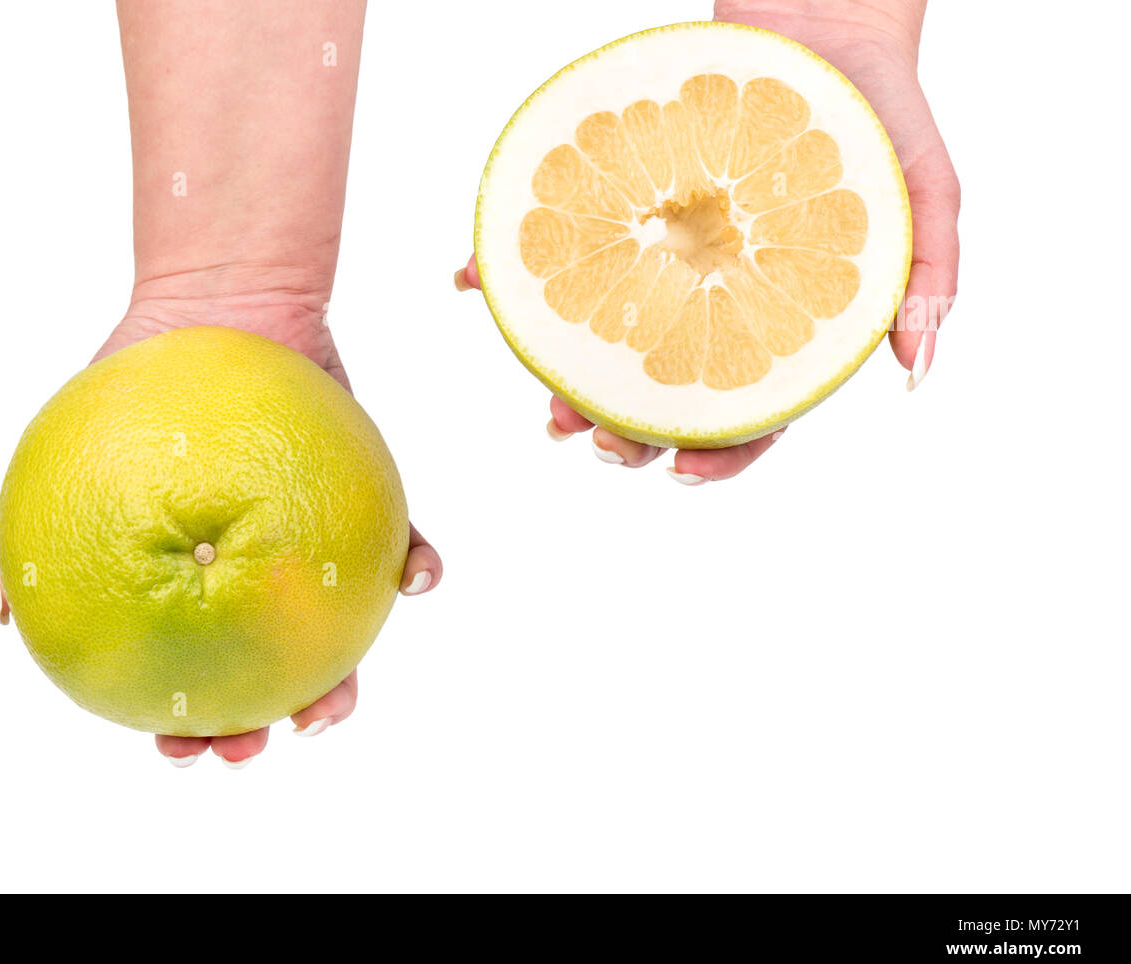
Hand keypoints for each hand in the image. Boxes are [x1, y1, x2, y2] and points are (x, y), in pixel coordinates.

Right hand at [0, 269, 442, 766]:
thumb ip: (12, 527)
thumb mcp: (65, 453)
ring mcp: (317, 546)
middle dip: (267, 728)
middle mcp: (259, 577)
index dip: (190, 731)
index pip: (193, 677)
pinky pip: (404, 546)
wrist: (218, 304)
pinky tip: (417, 579)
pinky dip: (418, 567)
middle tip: (257, 745)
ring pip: (340, 638)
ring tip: (333, 704)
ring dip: (344, 684)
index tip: (183, 753)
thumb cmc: (138, 386)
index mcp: (196, 585)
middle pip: (268, 680)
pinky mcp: (372, 503)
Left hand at [456, 0, 957, 482]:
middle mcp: (714, 301)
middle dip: (629, 434)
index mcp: (784, 322)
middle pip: (669, 393)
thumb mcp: (927, 191)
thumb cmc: (878, 114)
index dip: (721, 456)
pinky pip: (566, 248)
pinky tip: (478, 283)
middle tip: (595, 441)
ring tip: (545, 408)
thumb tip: (914, 374)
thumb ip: (929, 279)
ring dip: (568, 383)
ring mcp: (665, 261)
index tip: (681, 473)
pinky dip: (513, 269)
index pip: (755, 411)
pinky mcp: (624, 212)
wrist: (818, 21)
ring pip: (609, 342)